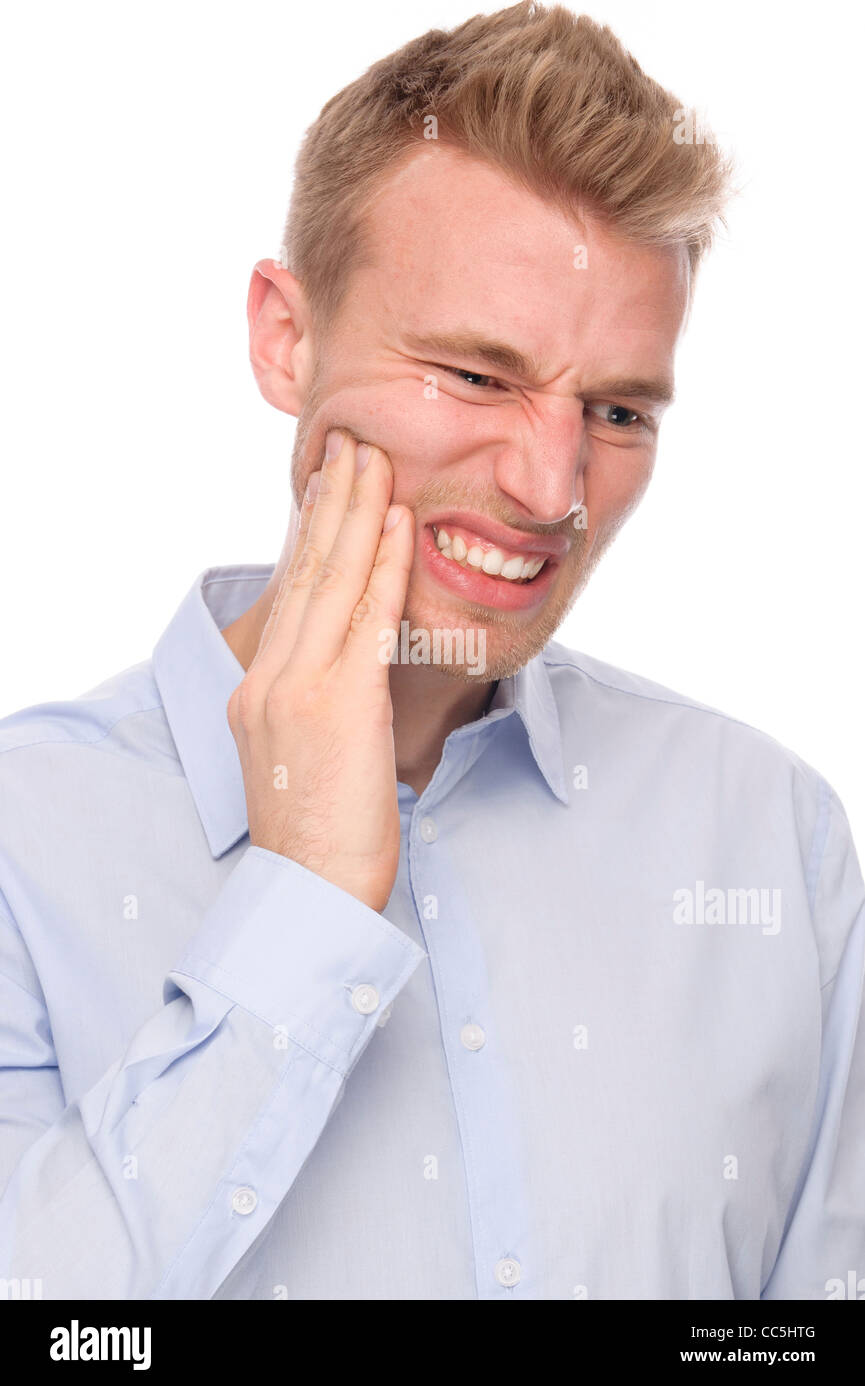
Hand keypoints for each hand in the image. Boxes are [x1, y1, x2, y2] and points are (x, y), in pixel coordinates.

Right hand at [227, 430, 413, 911]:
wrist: (309, 894)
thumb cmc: (319, 842)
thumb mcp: (303, 762)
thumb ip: (319, 707)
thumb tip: (352, 677)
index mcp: (259, 690)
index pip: (290, 593)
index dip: (311, 533)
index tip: (328, 487)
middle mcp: (269, 678)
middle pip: (304, 571)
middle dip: (330, 502)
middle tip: (348, 444)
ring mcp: (299, 687)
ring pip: (332, 580)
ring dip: (356, 512)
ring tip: (372, 458)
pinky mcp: (339, 703)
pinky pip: (368, 617)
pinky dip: (385, 564)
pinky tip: (400, 523)